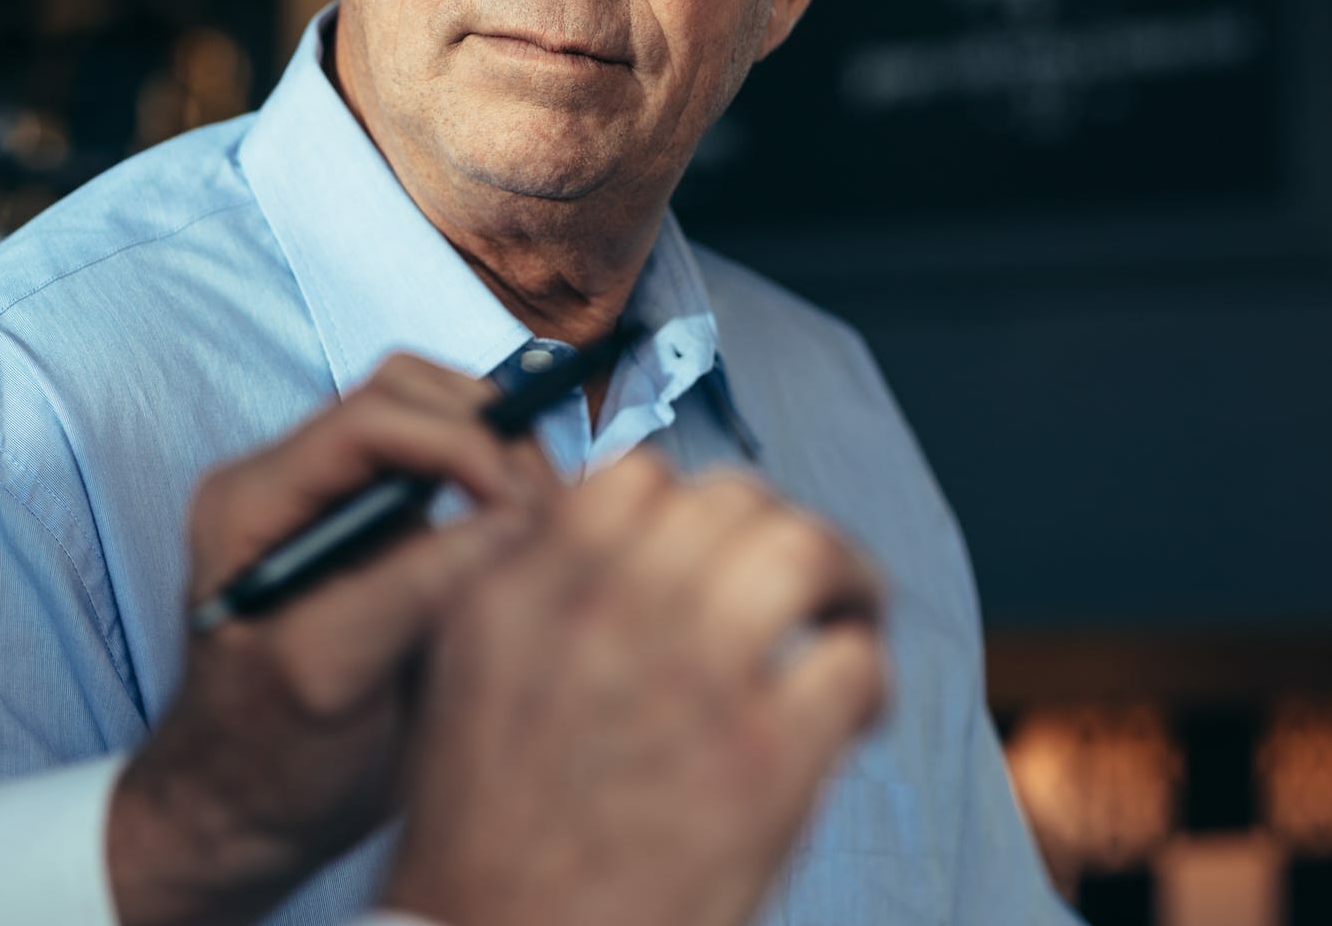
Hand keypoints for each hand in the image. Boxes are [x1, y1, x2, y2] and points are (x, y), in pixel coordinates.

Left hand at [106, 354, 560, 925]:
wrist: (240, 817)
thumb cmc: (259, 760)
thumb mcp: (327, 673)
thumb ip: (414, 587)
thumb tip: (515, 523)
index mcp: (253, 499)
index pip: (373, 417)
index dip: (461, 443)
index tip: (525, 505)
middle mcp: (291, 482)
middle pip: (409, 395)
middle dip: (489, 435)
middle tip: (550, 509)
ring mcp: (337, 503)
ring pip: (436, 421)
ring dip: (500, 457)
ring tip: (546, 526)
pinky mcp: (378, 532)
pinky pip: (449, 475)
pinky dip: (500, 492)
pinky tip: (528, 547)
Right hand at [382, 451, 888, 925]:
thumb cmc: (485, 852)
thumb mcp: (463, 690)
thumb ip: (532, 601)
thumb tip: (623, 548)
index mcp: (520, 596)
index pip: (632, 478)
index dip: (691, 508)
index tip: (714, 550)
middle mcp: (601, 616)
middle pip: (730, 502)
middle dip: (780, 532)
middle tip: (804, 583)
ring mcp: (686, 679)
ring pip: (802, 550)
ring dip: (846, 579)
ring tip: (849, 620)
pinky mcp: (762, 761)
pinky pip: (852, 661)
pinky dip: (869, 681)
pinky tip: (855, 716)